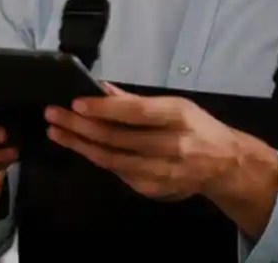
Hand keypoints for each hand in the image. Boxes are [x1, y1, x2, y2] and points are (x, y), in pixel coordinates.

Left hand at [44, 84, 242, 201]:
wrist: (224, 164)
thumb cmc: (196, 127)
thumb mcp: (175, 105)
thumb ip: (136, 100)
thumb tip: (101, 89)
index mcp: (178, 116)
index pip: (136, 112)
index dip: (105, 109)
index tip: (76, 103)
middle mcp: (172, 145)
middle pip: (118, 138)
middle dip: (80, 126)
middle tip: (53, 114)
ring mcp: (162, 172)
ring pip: (112, 159)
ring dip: (80, 145)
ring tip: (56, 131)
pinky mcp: (153, 189)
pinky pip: (118, 173)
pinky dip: (97, 158)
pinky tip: (80, 147)